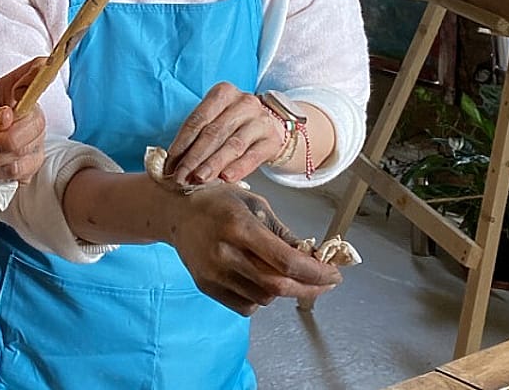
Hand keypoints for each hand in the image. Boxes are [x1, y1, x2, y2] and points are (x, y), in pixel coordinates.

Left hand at [0, 58, 45, 183]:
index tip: (20, 92)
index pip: (37, 70)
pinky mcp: (34, 160)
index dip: (41, 72)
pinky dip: (1, 172)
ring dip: (0, 157)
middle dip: (9, 137)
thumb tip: (6, 117)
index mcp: (12, 89)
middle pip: (37, 119)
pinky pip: (24, 168)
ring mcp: (36, 136)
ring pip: (30, 146)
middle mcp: (30, 110)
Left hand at [164, 82, 285, 184]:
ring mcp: (260, 120)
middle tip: (180, 177)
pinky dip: (238, 168)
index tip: (170, 164)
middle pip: (213, 133)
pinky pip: (252, 156)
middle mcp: (243, 102)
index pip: (197, 119)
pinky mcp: (271, 140)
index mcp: (223, 93)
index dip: (181, 143)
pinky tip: (225, 179)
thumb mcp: (215, 120)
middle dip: (194, 158)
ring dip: (213, 164)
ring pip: (232, 145)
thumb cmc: (233, 124)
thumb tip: (172, 163)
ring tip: (199, 179)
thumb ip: (196, 137)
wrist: (269, 127)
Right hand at [167, 184, 340, 314]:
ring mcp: (214, 273)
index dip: (316, 272)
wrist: (175, 212)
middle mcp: (225, 253)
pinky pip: (245, 305)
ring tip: (284, 273)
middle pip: (279, 286)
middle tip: (324, 283)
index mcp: (240, 227)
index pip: (286, 261)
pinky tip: (260, 280)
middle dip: (309, 288)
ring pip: (264, 298)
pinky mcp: (206, 286)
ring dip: (283, 290)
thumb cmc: (216, 202)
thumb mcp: (254, 205)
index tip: (333, 274)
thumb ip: (282, 233)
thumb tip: (313, 256)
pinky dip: (261, 297)